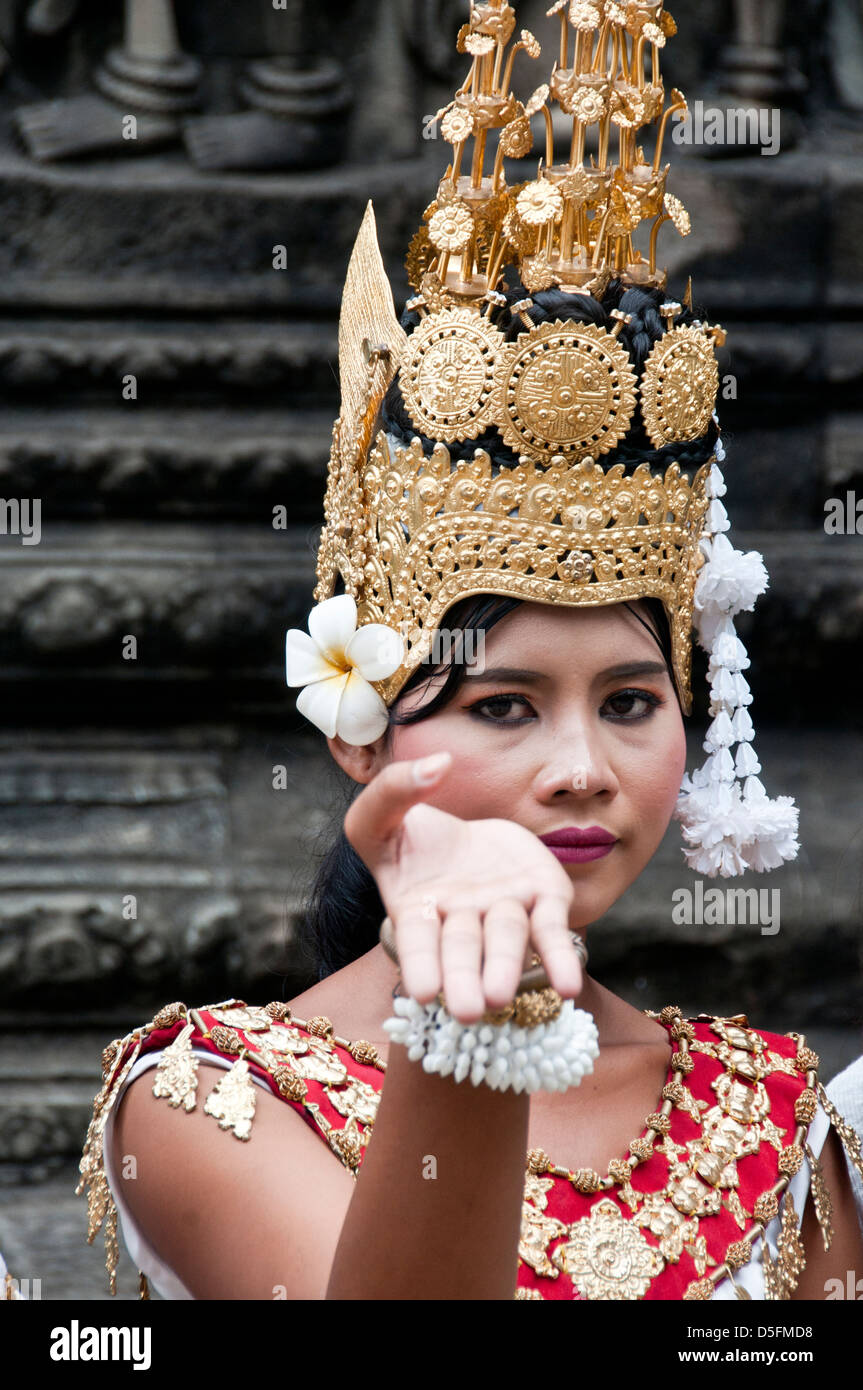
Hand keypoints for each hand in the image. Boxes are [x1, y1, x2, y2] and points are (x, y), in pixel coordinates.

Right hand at [344, 751, 583, 1022]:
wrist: (466, 838)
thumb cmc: (411, 838)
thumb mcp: (381, 812)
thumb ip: (393, 789)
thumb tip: (436, 766)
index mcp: (416, 910)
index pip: (416, 940)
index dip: (419, 964)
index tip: (423, 990)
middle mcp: (462, 921)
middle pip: (463, 949)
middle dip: (464, 979)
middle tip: (468, 1009)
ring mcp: (504, 912)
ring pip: (507, 940)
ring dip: (507, 968)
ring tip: (503, 996)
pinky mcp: (542, 899)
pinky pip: (550, 930)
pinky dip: (559, 957)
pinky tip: (568, 984)